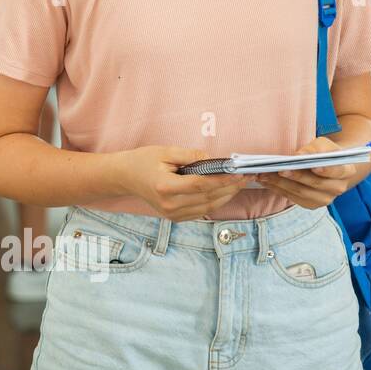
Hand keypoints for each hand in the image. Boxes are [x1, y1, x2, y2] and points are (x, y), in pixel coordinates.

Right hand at [114, 145, 250, 221]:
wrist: (125, 177)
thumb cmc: (143, 161)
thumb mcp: (165, 151)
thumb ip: (190, 155)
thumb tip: (214, 161)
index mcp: (165, 187)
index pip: (201, 185)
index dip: (223, 179)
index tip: (239, 173)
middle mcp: (169, 205)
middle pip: (208, 198)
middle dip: (230, 187)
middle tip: (246, 177)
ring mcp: (172, 214)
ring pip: (208, 207)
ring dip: (226, 196)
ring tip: (239, 184)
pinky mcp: (175, 218)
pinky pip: (202, 211)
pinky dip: (215, 202)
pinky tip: (224, 192)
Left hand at [252, 137, 359, 208]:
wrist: (327, 167)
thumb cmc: (324, 152)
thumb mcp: (322, 144)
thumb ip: (314, 148)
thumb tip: (299, 155)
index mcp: (346, 171)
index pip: (337, 171)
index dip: (326, 170)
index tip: (313, 166)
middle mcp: (337, 188)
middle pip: (315, 184)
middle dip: (295, 176)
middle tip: (278, 169)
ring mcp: (324, 199)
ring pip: (301, 193)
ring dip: (280, 184)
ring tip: (263, 174)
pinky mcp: (310, 204)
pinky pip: (292, 197)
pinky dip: (277, 189)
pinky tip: (265, 181)